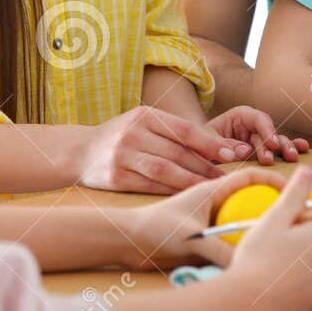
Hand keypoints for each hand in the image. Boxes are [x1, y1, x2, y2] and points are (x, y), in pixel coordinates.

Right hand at [77, 107, 247, 194]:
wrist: (80, 152)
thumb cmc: (123, 137)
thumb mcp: (144, 124)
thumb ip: (175, 133)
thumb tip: (220, 145)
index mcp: (144, 115)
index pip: (184, 130)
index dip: (210, 143)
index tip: (231, 154)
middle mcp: (133, 133)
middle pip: (177, 152)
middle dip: (206, 165)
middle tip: (227, 177)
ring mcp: (122, 155)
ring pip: (165, 170)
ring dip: (191, 181)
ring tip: (210, 188)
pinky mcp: (115, 177)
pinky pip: (150, 186)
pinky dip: (171, 191)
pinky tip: (186, 196)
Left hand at [121, 168, 287, 269]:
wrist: (127, 242)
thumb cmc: (154, 230)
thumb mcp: (190, 240)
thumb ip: (217, 250)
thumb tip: (245, 266)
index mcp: (211, 190)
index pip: (250, 176)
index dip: (273, 180)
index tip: (294, 192)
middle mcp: (214, 202)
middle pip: (252, 198)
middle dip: (274, 206)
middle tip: (295, 223)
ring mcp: (210, 220)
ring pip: (243, 220)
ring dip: (260, 228)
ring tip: (281, 243)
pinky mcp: (205, 237)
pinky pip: (233, 240)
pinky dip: (245, 246)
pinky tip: (255, 261)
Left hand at [207, 106, 309, 163]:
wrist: (193, 155)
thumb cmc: (197, 143)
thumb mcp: (205, 141)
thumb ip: (223, 145)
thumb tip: (245, 151)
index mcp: (238, 117)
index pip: (257, 118)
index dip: (266, 130)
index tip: (272, 144)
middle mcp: (251, 127)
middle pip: (268, 132)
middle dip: (275, 144)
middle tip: (275, 158)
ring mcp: (257, 140)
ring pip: (275, 142)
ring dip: (285, 148)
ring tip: (293, 156)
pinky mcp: (260, 153)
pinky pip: (276, 150)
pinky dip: (287, 149)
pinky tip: (303, 149)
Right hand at [223, 167, 311, 310]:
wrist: (247, 300)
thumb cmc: (259, 254)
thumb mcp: (276, 216)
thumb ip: (295, 192)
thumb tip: (308, 169)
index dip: (295, 215)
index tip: (276, 222)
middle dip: (296, 236)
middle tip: (269, 241)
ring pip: (310, 261)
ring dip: (295, 258)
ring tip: (268, 261)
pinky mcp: (311, 302)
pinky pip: (304, 282)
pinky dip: (292, 279)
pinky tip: (272, 279)